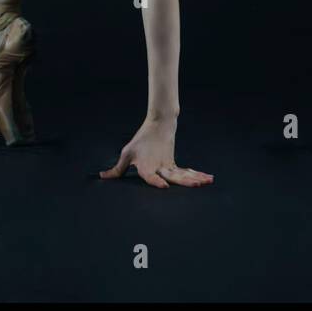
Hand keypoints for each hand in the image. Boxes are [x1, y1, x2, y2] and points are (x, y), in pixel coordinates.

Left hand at [99, 117, 213, 188]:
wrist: (159, 124)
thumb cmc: (141, 141)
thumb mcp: (127, 153)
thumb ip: (117, 169)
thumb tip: (103, 176)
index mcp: (146, 166)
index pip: (151, 176)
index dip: (157, 181)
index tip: (164, 186)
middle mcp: (160, 167)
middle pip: (175, 177)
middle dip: (187, 182)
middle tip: (197, 185)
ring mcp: (169, 165)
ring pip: (184, 174)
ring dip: (196, 178)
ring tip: (208, 181)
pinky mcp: (174, 164)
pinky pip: (186, 172)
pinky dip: (196, 175)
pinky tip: (206, 178)